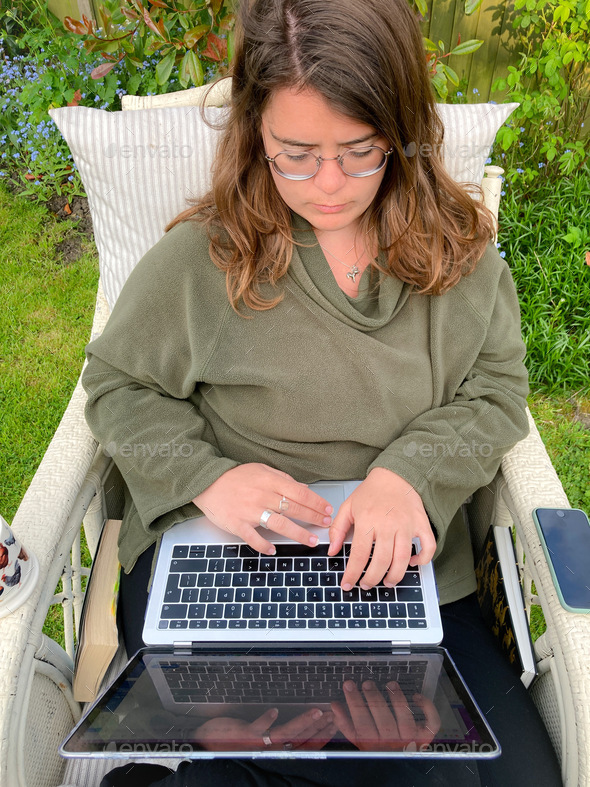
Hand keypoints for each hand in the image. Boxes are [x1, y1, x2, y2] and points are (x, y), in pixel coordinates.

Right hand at [192, 463, 332, 554]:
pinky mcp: (238, 524)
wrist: (208, 483)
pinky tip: (273, 550)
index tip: (327, 510)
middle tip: (325, 525)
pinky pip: (254, 538)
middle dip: (313, 518)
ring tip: (311, 540)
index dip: (316, 502)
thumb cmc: (235, 477)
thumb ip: (283, 479)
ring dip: (298, 534)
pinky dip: (264, 545)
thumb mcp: (261, 470)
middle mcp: (262, 496)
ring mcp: (250, 511)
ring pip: (280, 524)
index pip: (300, 493)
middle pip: (294, 509)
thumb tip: (303, 489)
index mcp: (269, 481)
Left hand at [193, 706, 336, 751]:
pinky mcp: (245, 735)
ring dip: (302, 723)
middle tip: (333, 714)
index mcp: (276, 751)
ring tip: (317, 711)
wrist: (209, 747)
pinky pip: (258, 728)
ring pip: (285, 734)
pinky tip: (275, 711)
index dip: (321, 735)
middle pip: (301, 739)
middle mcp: (271, 750)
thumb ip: (276, 736)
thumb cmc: (233, 743)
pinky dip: (266, 720)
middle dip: (319, 726)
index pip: (305, 745)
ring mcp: (259, 743)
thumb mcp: (259, 742)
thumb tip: (294, 727)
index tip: (334, 724)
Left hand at [328, 467, 435, 588]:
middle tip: (366, 585)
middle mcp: (388, 524)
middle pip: (381, 561)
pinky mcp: (421, 524)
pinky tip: (412, 563)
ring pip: (402, 559)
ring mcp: (406, 525)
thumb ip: (338, 529)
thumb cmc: (372, 491)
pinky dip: (422, 559)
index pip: (359, 555)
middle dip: (372, 579)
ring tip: (387, 582)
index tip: (348, 584)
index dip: (352, 574)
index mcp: (368, 520)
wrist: (395, 474)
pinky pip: (428, 546)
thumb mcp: (348, 506)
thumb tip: (332, 551)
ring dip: (394, 576)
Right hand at [331, 680, 439, 751]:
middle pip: (383, 721)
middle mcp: (392, 744)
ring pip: (405, 719)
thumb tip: (334, 707)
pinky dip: (427, 708)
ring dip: (398, 700)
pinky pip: (431, 723)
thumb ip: (347, 726)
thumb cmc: (378, 750)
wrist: (401, 773)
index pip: (361, 724)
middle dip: (373, 699)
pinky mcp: (425, 737)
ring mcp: (410, 740)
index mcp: (373, 746)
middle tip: (367, 683)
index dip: (353, 703)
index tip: (348, 685)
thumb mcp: (359, 744)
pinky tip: (417, 697)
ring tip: (390, 684)